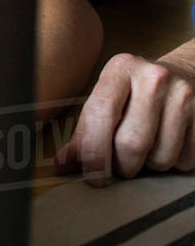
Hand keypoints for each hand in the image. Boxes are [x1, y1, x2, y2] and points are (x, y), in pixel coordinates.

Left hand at [54, 51, 194, 185]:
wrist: (186, 74)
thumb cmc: (137, 93)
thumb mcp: (109, 99)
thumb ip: (86, 131)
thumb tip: (62, 165)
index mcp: (121, 68)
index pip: (100, 115)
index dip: (94, 152)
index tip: (94, 177)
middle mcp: (153, 77)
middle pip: (131, 144)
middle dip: (123, 166)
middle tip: (123, 164)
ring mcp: (183, 95)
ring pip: (160, 159)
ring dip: (150, 166)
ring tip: (148, 147)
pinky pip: (185, 161)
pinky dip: (175, 163)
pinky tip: (170, 142)